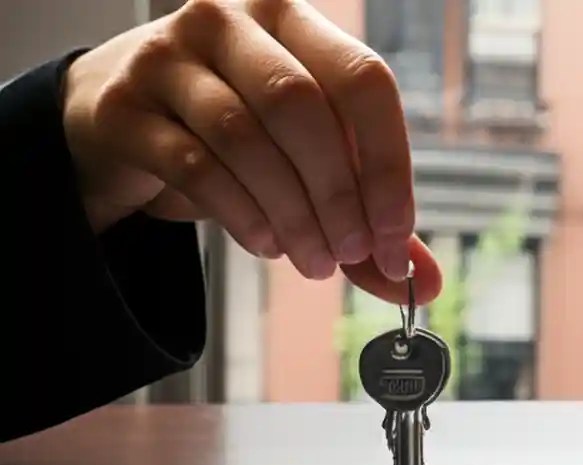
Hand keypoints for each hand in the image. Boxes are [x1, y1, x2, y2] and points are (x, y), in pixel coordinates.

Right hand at [61, 0, 440, 304]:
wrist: (117, 117)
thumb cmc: (232, 130)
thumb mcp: (305, 157)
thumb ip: (366, 212)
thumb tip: (427, 282)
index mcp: (293, 21)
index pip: (363, 80)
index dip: (388, 164)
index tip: (397, 235)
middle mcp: (229, 22)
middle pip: (302, 107)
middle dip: (339, 196)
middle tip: (353, 255)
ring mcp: (167, 56)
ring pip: (246, 138)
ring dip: (294, 214)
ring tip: (315, 260)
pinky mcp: (123, 105)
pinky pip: (196, 166)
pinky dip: (244, 216)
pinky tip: (268, 244)